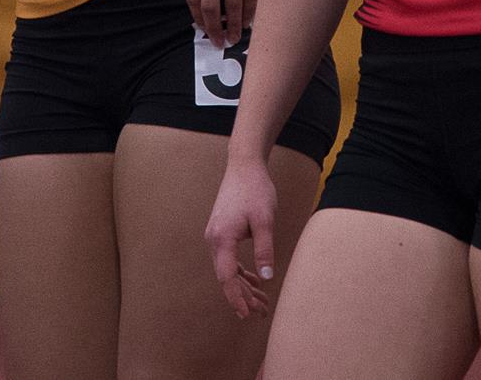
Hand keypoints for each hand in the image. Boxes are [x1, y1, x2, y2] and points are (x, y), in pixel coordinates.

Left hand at [187, 0, 272, 48]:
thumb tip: (207, 12)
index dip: (199, 19)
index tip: (206, 33)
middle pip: (211, 5)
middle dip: (216, 29)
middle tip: (222, 43)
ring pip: (235, 3)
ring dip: (236, 25)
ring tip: (237, 36)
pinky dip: (253, 12)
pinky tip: (252, 20)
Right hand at [205, 158, 278, 319]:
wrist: (244, 166)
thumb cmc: (255, 190)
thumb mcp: (265, 220)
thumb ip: (264, 250)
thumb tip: (266, 279)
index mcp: (222, 239)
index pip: (226, 277)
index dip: (236, 298)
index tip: (246, 314)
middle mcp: (214, 240)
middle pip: (227, 277)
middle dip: (243, 296)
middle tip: (261, 313)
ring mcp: (216, 236)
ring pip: (228, 270)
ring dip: (243, 286)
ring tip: (261, 302)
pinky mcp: (222, 232)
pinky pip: (229, 260)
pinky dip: (241, 272)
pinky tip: (254, 282)